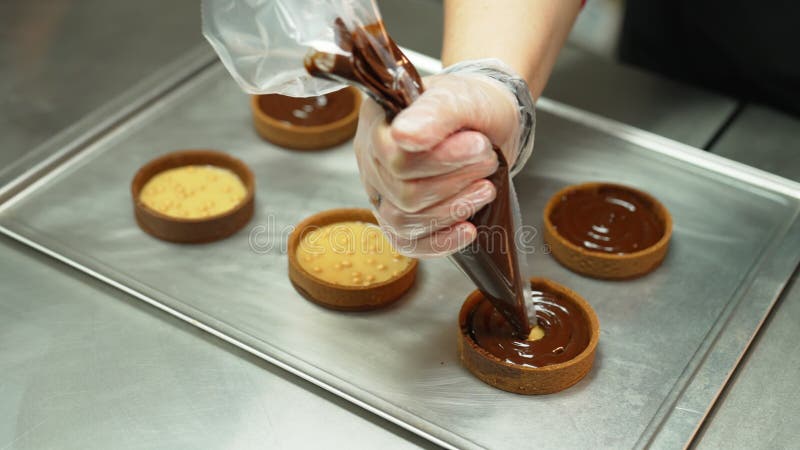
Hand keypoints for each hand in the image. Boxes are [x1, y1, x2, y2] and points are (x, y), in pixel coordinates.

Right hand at [354, 70, 524, 256]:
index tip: (479, 144)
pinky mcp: (399, 221)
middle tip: (488, 160)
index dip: (438, 159)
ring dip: (453, 208)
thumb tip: (403, 136)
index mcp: (378, 121)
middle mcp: (372, 159)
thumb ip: (434, 112)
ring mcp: (382, 193)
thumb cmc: (471, 107)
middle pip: (402, 192)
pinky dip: (442, 241)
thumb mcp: (461, 97)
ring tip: (486, 187)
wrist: (490, 126)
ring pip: (404, 221)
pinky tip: (468, 229)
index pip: (393, 156)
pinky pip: (408, 244)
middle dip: (454, 182)